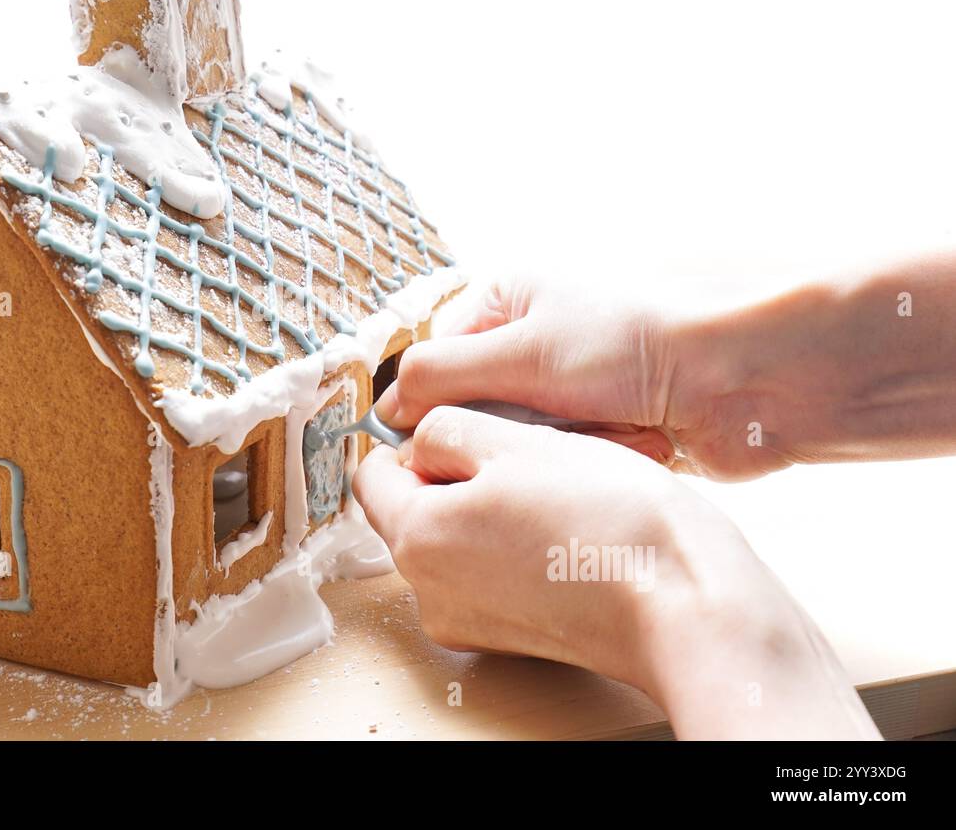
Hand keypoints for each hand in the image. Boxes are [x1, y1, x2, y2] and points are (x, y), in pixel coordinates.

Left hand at [353, 406, 879, 738]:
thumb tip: (417, 439)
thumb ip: (443, 429)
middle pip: (414, 509)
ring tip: (553, 484)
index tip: (451, 422)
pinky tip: (566, 522)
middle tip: (520, 448)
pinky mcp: (514, 635)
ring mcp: (472, 621)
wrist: (687, 603)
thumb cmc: (611, 521)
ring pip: (458, 537)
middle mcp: (431, 592)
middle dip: (456, 471)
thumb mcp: (514, 439)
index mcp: (417, 539)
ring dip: (491, 503)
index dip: (407, 438)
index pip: (370, 477)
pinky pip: (492, 570)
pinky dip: (516, 540)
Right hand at [375, 272, 787, 480]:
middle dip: (513, 426)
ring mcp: (568, 382)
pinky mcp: (601, 423)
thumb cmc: (635, 344)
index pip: (432, 361)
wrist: (743, 378)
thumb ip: (439, 377)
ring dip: (557, 445)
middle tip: (546, 420)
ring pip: (520, 440)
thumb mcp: (521, 352)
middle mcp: (532, 337)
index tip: (428, 439)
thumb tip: (386, 411)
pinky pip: (564, 458)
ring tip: (601, 424)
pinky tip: (625, 438)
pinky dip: (589, 457)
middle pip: (475, 407)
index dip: (429, 404)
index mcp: (505, 300)